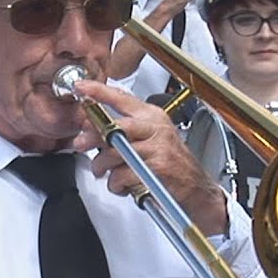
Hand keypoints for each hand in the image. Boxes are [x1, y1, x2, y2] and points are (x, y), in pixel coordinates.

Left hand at [72, 80, 227, 235]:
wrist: (197, 189)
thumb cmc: (172, 164)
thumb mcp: (153, 138)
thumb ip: (125, 130)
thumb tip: (91, 127)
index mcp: (153, 116)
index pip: (122, 98)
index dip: (99, 92)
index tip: (81, 88)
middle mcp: (156, 128)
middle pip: (113, 126)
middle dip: (92, 137)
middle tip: (81, 144)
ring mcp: (158, 148)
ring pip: (114, 154)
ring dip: (103, 167)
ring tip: (107, 173)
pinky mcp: (157, 169)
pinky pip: (122, 175)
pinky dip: (117, 185)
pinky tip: (124, 186)